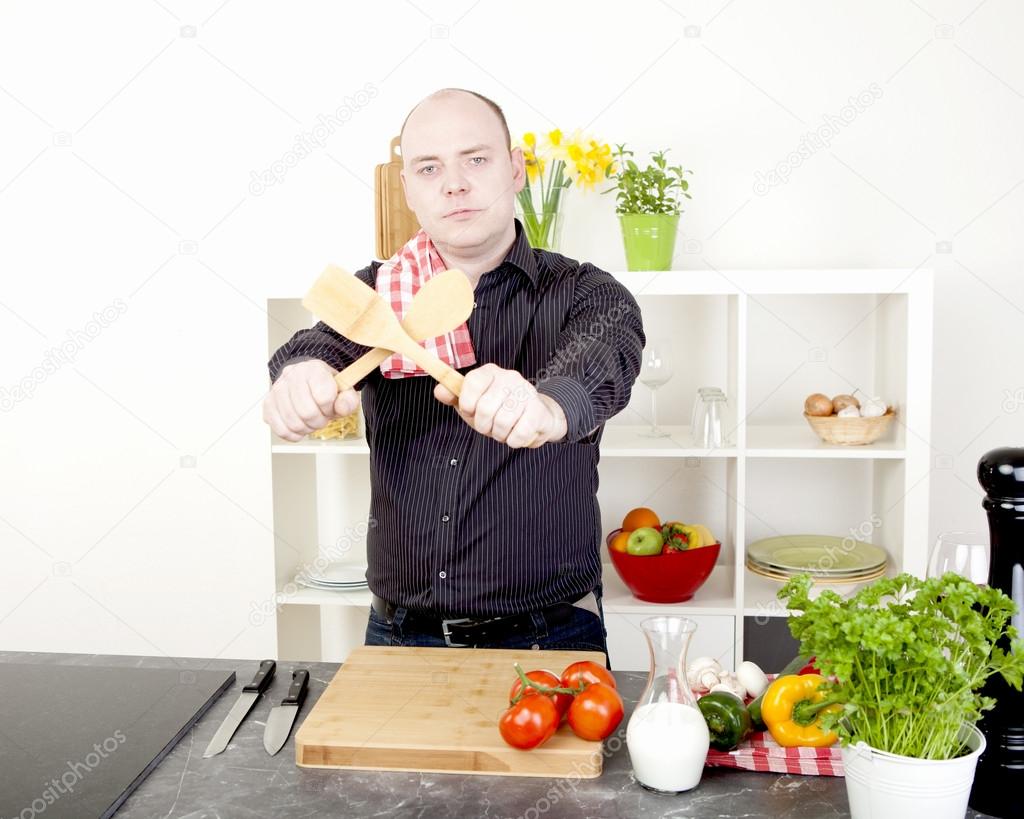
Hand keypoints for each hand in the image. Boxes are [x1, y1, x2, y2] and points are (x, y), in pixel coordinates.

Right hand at [263, 360, 358, 441]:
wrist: (304, 379)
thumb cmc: (324, 386)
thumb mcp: (343, 389)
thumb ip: (348, 400)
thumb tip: (341, 408)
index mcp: (313, 370)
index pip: (324, 398)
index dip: (331, 408)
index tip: (330, 406)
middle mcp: (291, 376)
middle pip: (307, 413)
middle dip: (319, 421)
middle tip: (321, 416)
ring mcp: (276, 390)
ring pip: (294, 424)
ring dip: (307, 428)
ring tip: (310, 420)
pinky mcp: (268, 405)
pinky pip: (281, 430)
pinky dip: (294, 435)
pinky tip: (300, 426)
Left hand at [433, 363, 566, 447]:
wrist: (536, 418)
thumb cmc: (500, 410)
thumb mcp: (473, 404)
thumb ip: (454, 397)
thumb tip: (438, 391)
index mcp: (490, 372)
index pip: (472, 383)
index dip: (467, 404)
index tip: (471, 412)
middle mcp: (510, 377)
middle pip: (486, 408)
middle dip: (484, 426)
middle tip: (490, 427)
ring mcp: (527, 392)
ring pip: (502, 422)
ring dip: (499, 435)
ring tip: (504, 431)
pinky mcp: (539, 410)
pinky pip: (519, 434)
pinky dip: (514, 441)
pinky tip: (517, 435)